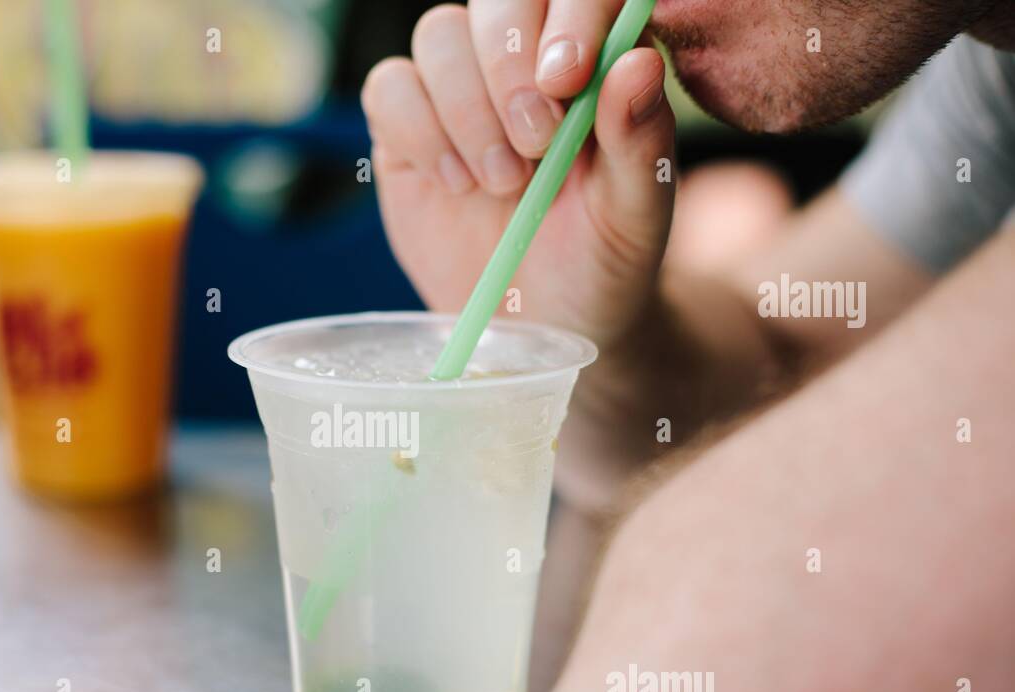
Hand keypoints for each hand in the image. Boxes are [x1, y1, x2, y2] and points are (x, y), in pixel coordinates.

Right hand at [362, 1, 674, 347]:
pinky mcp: (407, 124)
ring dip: (466, 111)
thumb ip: (641, 140)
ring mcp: (460, 87)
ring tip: (501, 183)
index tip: (567, 82)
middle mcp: (526, 57)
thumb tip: (636, 62)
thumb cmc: (602, 262)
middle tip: (533, 146)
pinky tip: (455, 183)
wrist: (539, 323)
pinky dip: (418, 132)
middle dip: (508, 68)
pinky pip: (389, 87)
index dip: (570, 14)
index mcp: (597, 58)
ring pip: (438, 35)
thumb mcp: (637, 216)